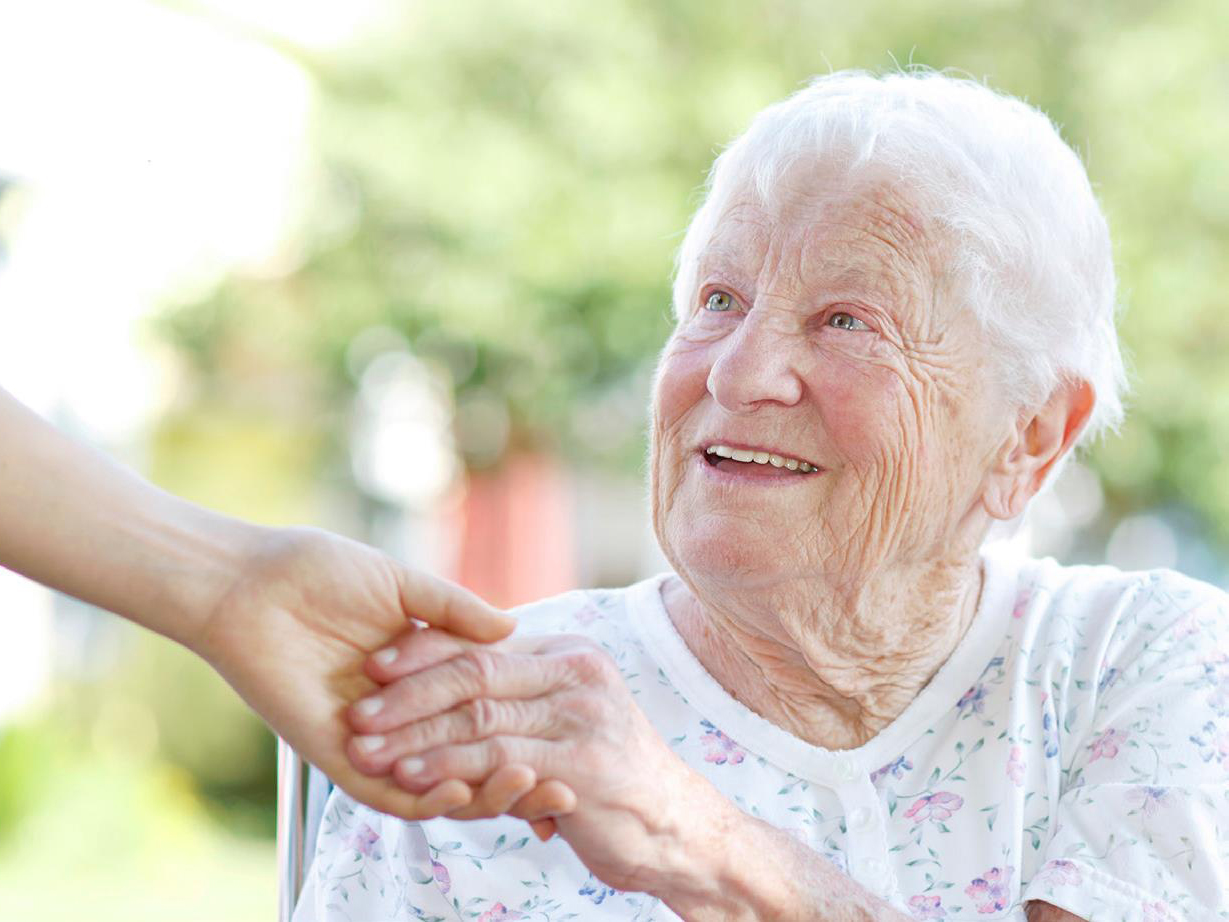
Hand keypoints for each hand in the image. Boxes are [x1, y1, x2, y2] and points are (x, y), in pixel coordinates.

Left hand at [192, 525, 547, 820]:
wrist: (249, 585)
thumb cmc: (316, 572)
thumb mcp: (401, 583)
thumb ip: (453, 610)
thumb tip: (514, 630)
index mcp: (418, 670)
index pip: (481, 708)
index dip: (525, 722)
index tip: (569, 726)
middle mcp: (401, 710)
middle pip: (468, 756)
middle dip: (516, 772)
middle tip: (562, 777)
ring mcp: (373, 737)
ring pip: (434, 785)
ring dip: (481, 793)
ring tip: (524, 783)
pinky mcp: (338, 757)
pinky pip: (386, 795)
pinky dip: (425, 800)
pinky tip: (459, 788)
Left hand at [348, 627, 726, 894]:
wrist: (674, 825)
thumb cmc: (609, 773)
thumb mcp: (566, 717)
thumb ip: (518, 695)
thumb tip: (451, 676)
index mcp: (567, 654)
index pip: (481, 642)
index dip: (423, 651)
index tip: (374, 666)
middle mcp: (575, 674)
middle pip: (474, 671)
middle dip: (408, 692)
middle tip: (358, 711)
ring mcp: (581, 717)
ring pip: (479, 716)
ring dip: (416, 735)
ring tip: (370, 750)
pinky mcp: (581, 764)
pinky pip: (498, 762)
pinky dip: (447, 769)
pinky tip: (411, 780)